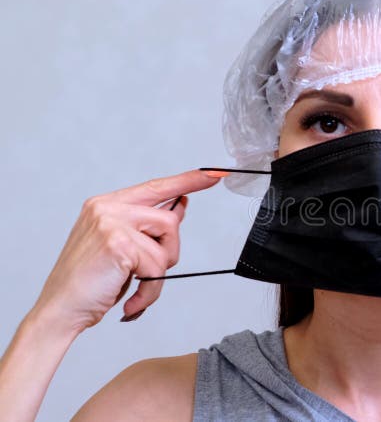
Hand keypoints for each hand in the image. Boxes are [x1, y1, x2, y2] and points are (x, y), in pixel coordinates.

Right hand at [31, 169, 224, 332]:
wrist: (60, 310)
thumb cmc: (90, 282)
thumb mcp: (122, 248)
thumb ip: (148, 227)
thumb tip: (179, 207)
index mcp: (107, 204)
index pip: (157, 187)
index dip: (188, 181)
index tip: (214, 174)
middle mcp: (107, 207)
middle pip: (169, 220)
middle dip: (169, 251)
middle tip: (148, 272)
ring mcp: (111, 223)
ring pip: (166, 245)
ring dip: (158, 274)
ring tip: (137, 286)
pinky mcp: (118, 244)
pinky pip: (156, 267)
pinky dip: (150, 291)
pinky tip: (132, 301)